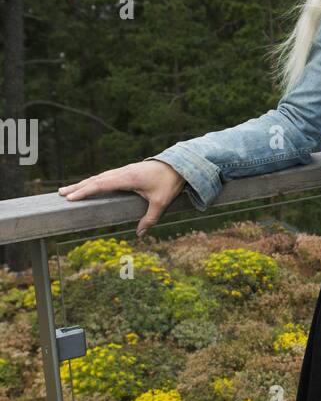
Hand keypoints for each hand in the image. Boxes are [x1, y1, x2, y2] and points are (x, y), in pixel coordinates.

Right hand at [58, 160, 185, 238]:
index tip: (71, 197)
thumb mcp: (161, 203)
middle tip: (60, 194)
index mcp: (127, 178)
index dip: (85, 191)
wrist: (179, 165)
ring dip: (84, 184)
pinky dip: (94, 182)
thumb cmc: (169, 183)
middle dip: (77, 187)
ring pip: (99, 177)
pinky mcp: (126, 172)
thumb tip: (139, 234)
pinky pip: (106, 177)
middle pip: (95, 180)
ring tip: (68, 191)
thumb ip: (150, 219)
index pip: (101, 184)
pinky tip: (88, 186)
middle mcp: (122, 172)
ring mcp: (123, 171)